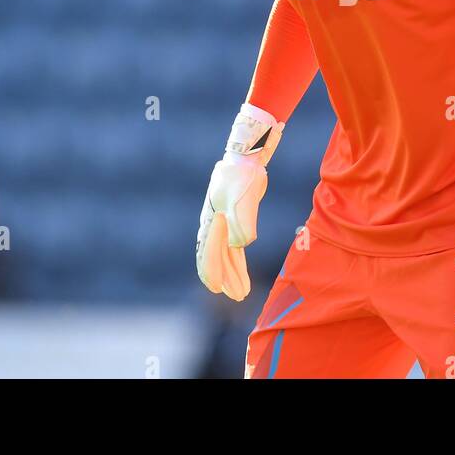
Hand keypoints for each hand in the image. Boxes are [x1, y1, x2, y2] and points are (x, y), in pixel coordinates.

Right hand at [196, 104, 283, 300]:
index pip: (207, 251)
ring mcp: (223, 225)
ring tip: (242, 293)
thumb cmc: (242, 175)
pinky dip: (238, 264)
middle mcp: (213, 226)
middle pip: (215, 258)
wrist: (247, 158)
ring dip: (232, 275)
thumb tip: (242, 244)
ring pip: (225, 256)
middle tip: (236, 296)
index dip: (211, 271)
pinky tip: (242, 276)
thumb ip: (242, 220)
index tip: (217, 287)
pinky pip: (234, 249)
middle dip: (224, 278)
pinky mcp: (235, 223)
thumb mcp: (243, 196)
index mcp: (210, 220)